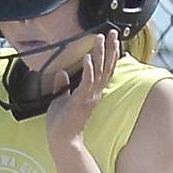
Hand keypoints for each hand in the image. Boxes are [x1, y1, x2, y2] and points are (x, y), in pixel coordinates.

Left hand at [46, 30, 119, 150]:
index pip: (104, 70)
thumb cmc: (61, 124)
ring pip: (99, 71)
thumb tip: (61, 72)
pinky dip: (89, 70)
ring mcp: (89, 97)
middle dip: (110, 49)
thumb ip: (62, 86)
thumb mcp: (60, 100)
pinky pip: (87, 82)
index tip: (111, 40)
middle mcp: (94, 93)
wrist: (62, 140)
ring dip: (100, 54)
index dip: (109, 54)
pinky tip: (88, 58)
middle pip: (107, 67)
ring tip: (101, 38)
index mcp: (91, 92)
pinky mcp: (81, 101)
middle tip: (113, 32)